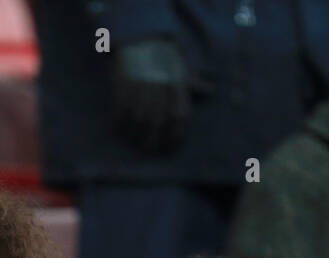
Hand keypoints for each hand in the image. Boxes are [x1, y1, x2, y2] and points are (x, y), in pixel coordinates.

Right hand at [112, 36, 190, 152]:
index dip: (175, 136)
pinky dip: (119, 123)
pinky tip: (120, 129)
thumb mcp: (181, 64)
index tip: (170, 148)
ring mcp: (140, 85)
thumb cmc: (163, 54)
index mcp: (177, 82)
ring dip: (135, 135)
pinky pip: (120, 110)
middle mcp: (160, 85)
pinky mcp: (123, 84)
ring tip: (135, 143)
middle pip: (157, 122)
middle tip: (150, 150)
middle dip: (153, 141)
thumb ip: (193, 81)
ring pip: (138, 119)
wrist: (140, 37)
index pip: (179, 116)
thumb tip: (208, 91)